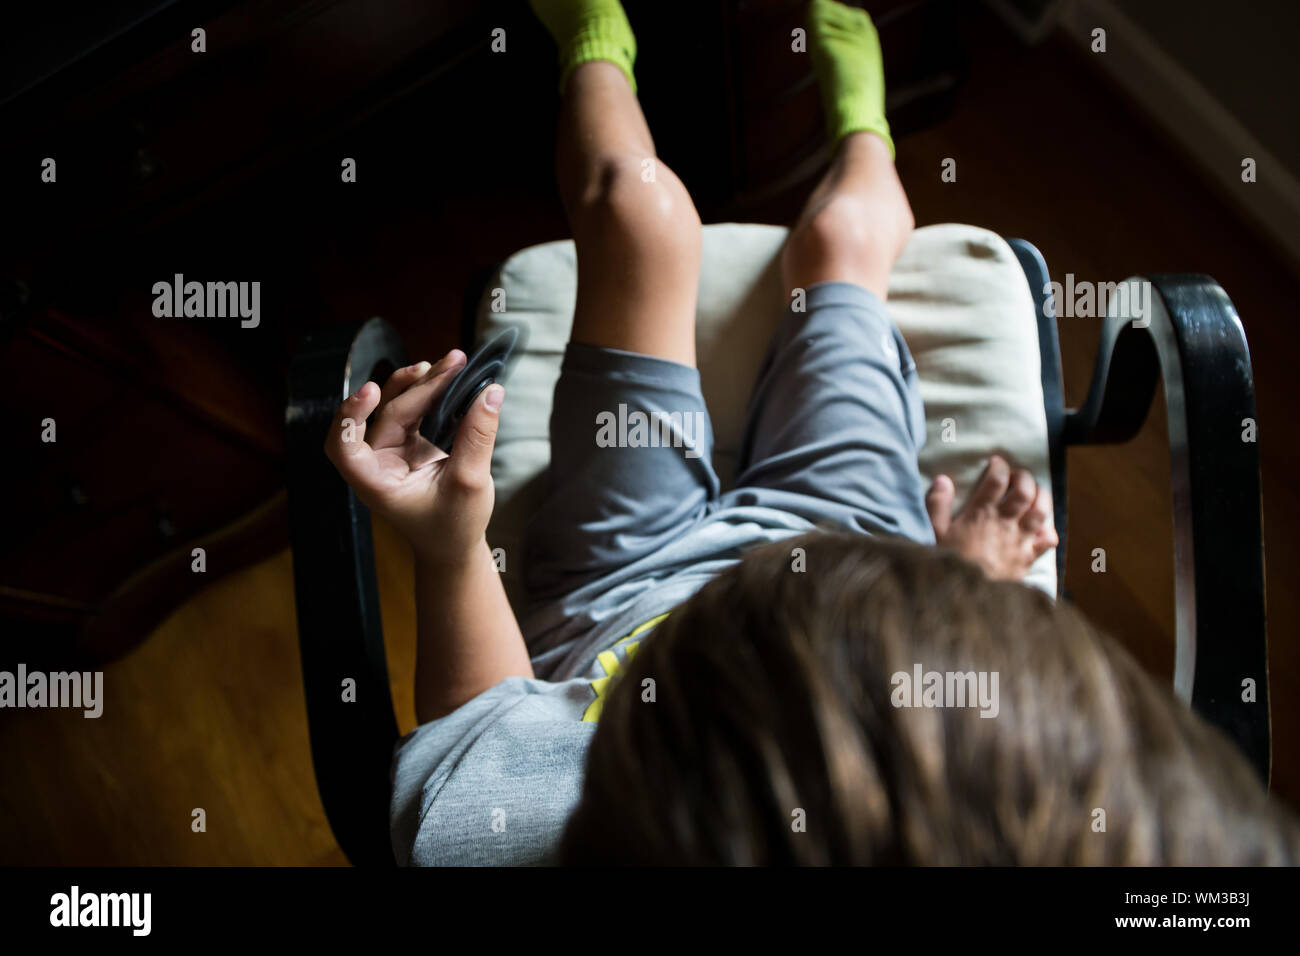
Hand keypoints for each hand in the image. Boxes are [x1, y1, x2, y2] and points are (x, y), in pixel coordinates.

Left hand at [323, 349, 504, 561]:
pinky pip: (414, 410)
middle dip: (418, 387)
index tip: (371, 392)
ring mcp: (391, 450)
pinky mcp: (408, 443)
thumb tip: (491, 392)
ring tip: (447, 364)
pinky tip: (444, 378)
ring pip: (397, 405)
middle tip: (451, 365)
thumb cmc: (454, 526)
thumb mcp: (470, 482)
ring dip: (420, 383)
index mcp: (375, 481)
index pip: (344, 446)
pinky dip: (428, 393)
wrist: (454, 545)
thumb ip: (477, 437)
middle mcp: (377, 462)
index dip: (350, 416)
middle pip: (386, 414)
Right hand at [925, 455, 1058, 581]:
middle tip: (1017, 475)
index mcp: (981, 514)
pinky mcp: (1027, 559)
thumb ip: (936, 505)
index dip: (999, 467)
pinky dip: (1048, 532)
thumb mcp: (933, 533)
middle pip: (1025, 491)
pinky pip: (1046, 541)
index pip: (996, 481)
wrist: (965, 598)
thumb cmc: (948, 563)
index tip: (997, 463)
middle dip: (1024, 477)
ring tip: (1036, 493)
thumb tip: (942, 480)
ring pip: (1041, 511)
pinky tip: (1043, 528)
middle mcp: (1005, 523)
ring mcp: (1019, 541)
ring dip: (1042, 497)